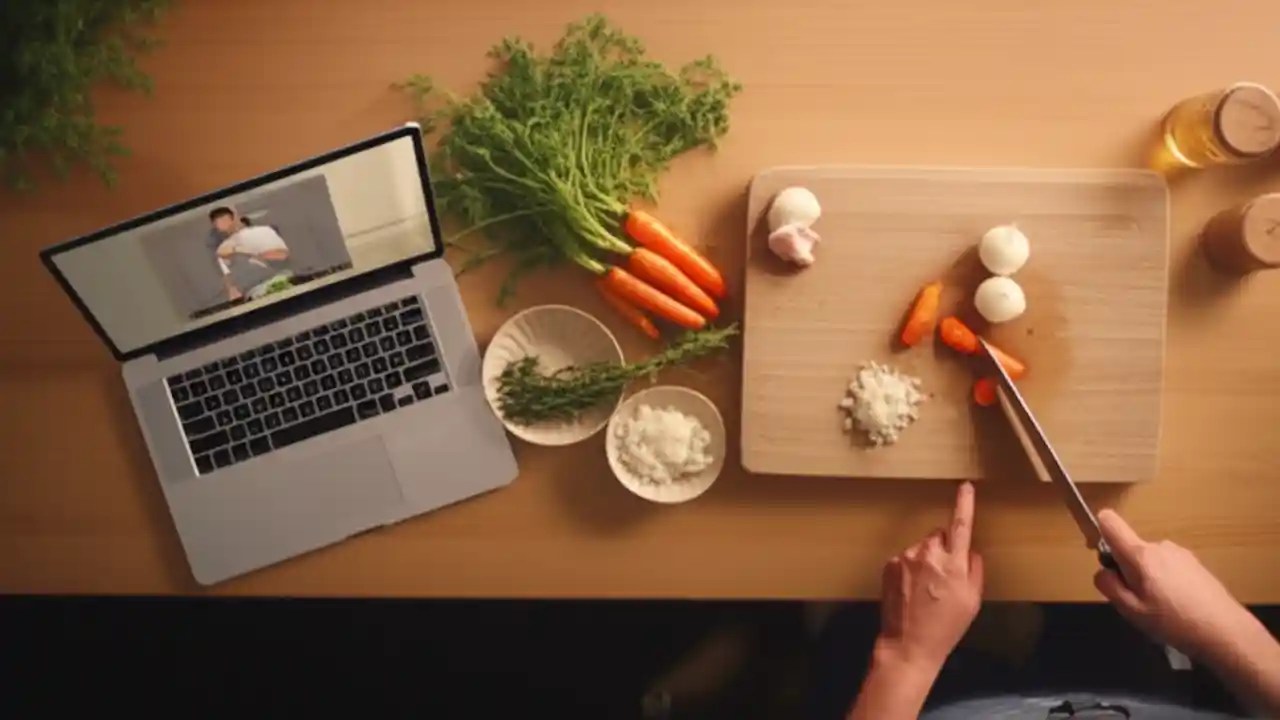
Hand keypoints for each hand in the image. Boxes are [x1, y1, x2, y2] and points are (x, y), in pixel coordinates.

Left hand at [848, 483, 983, 719]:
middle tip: (945, 576)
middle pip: (939, 536)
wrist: (909, 644)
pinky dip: (910, 568)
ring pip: (921, 547)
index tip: (965, 486)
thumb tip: (970, 551)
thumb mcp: (972, 601)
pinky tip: (912, 590)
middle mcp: (928, 554)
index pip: (960, 525)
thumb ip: (974, 570)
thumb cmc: (946, 626)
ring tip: (926, 589)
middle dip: (944, 548)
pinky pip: (906, 558)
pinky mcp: (890, 564)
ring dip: (926, 560)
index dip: (964, 503)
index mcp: (953, 563)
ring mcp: (905, 557)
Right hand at [1094, 509, 1255, 660]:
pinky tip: (1178, 607)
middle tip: (1139, 602)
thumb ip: (1108, 586)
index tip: (1103, 558)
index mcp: (1140, 555)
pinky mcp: (1195, 564)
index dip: (1098, 531)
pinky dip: (1166, 582)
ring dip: (1148, 579)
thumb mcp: (1131, 611)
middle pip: (1131, 549)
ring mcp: (1180, 554)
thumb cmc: (1173, 622)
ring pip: (1150, 561)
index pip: (1110, 522)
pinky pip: (1169, 567)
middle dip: (1128, 571)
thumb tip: (1102, 571)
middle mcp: (1160, 547)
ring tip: (1161, 609)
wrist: (1225, 631)